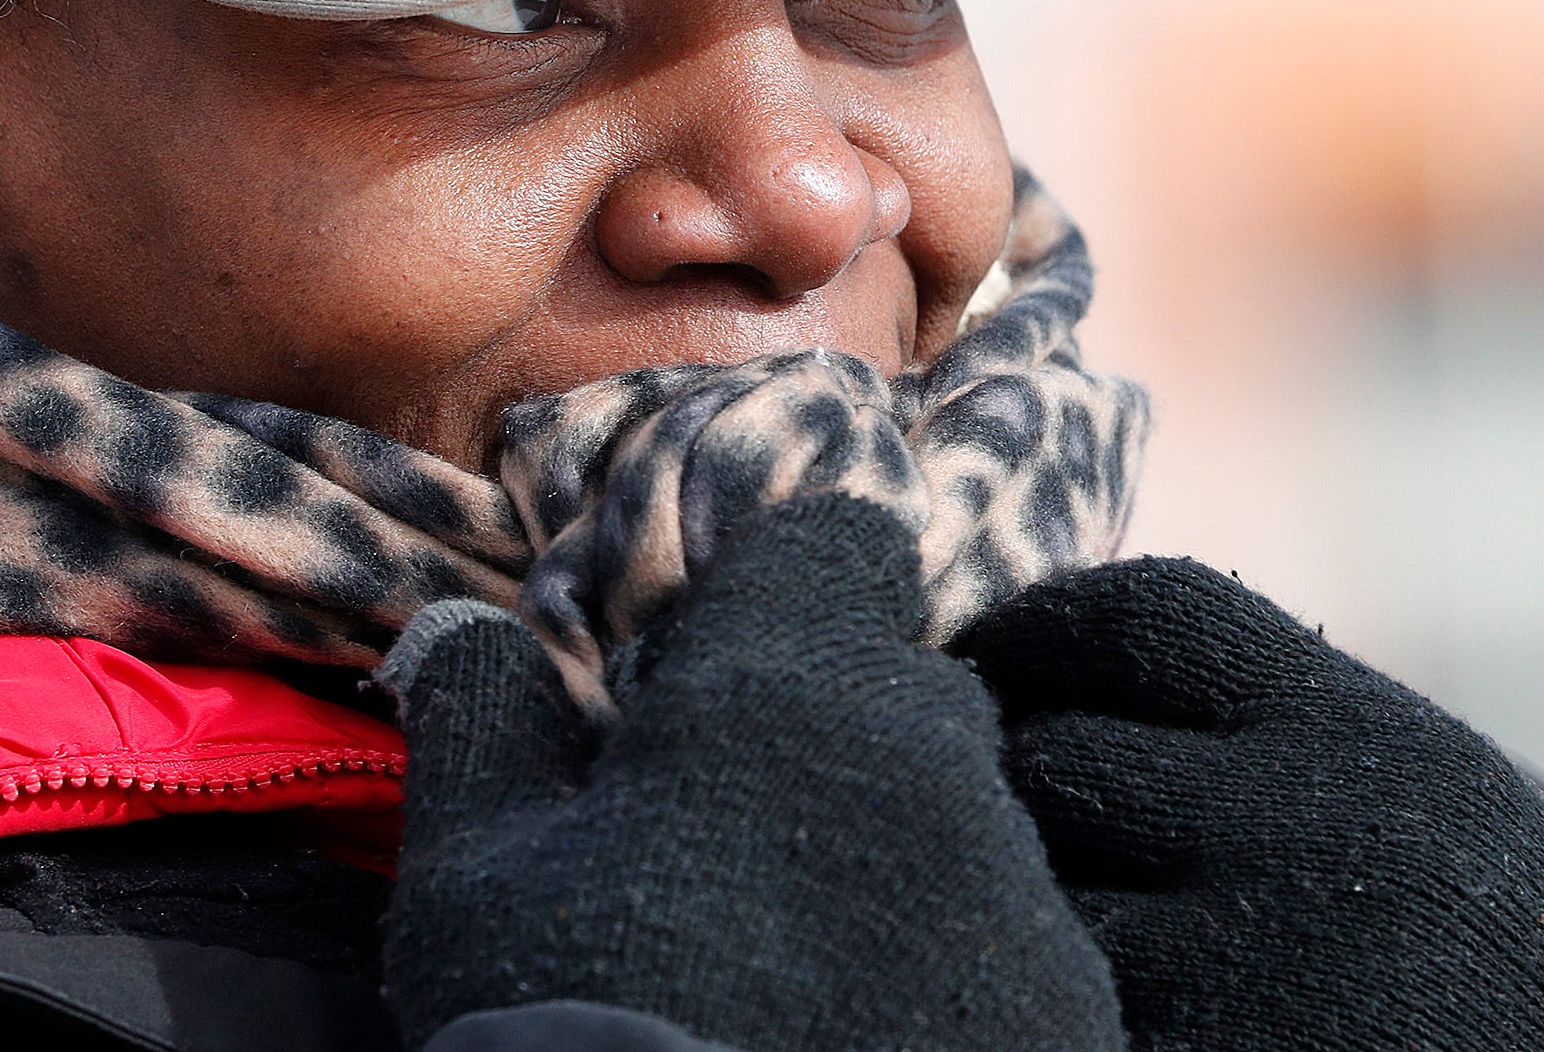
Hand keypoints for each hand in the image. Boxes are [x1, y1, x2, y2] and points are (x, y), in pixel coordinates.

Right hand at [380, 489, 1124, 1051]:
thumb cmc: (570, 1024)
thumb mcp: (474, 874)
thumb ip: (484, 719)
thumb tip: (464, 620)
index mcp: (788, 689)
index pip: (840, 542)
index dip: (782, 589)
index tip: (721, 662)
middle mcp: (939, 765)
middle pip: (907, 690)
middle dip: (833, 735)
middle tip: (735, 837)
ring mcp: (1024, 902)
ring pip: (973, 826)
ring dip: (898, 860)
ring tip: (802, 966)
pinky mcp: (1079, 1022)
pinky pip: (1021, 954)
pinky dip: (956, 977)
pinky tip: (870, 1039)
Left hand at [953, 556, 1543, 1050]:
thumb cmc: (1518, 985)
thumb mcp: (1436, 812)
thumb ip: (1276, 738)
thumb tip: (1054, 672)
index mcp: (1373, 743)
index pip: (1144, 613)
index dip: (1037, 627)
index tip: (983, 660)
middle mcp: (1316, 834)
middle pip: (1058, 759)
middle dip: (1026, 794)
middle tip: (1023, 831)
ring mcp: (1260, 973)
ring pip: (1044, 909)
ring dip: (1045, 927)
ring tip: (1088, 950)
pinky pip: (1079, 1023)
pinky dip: (1081, 1021)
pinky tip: (1118, 1024)